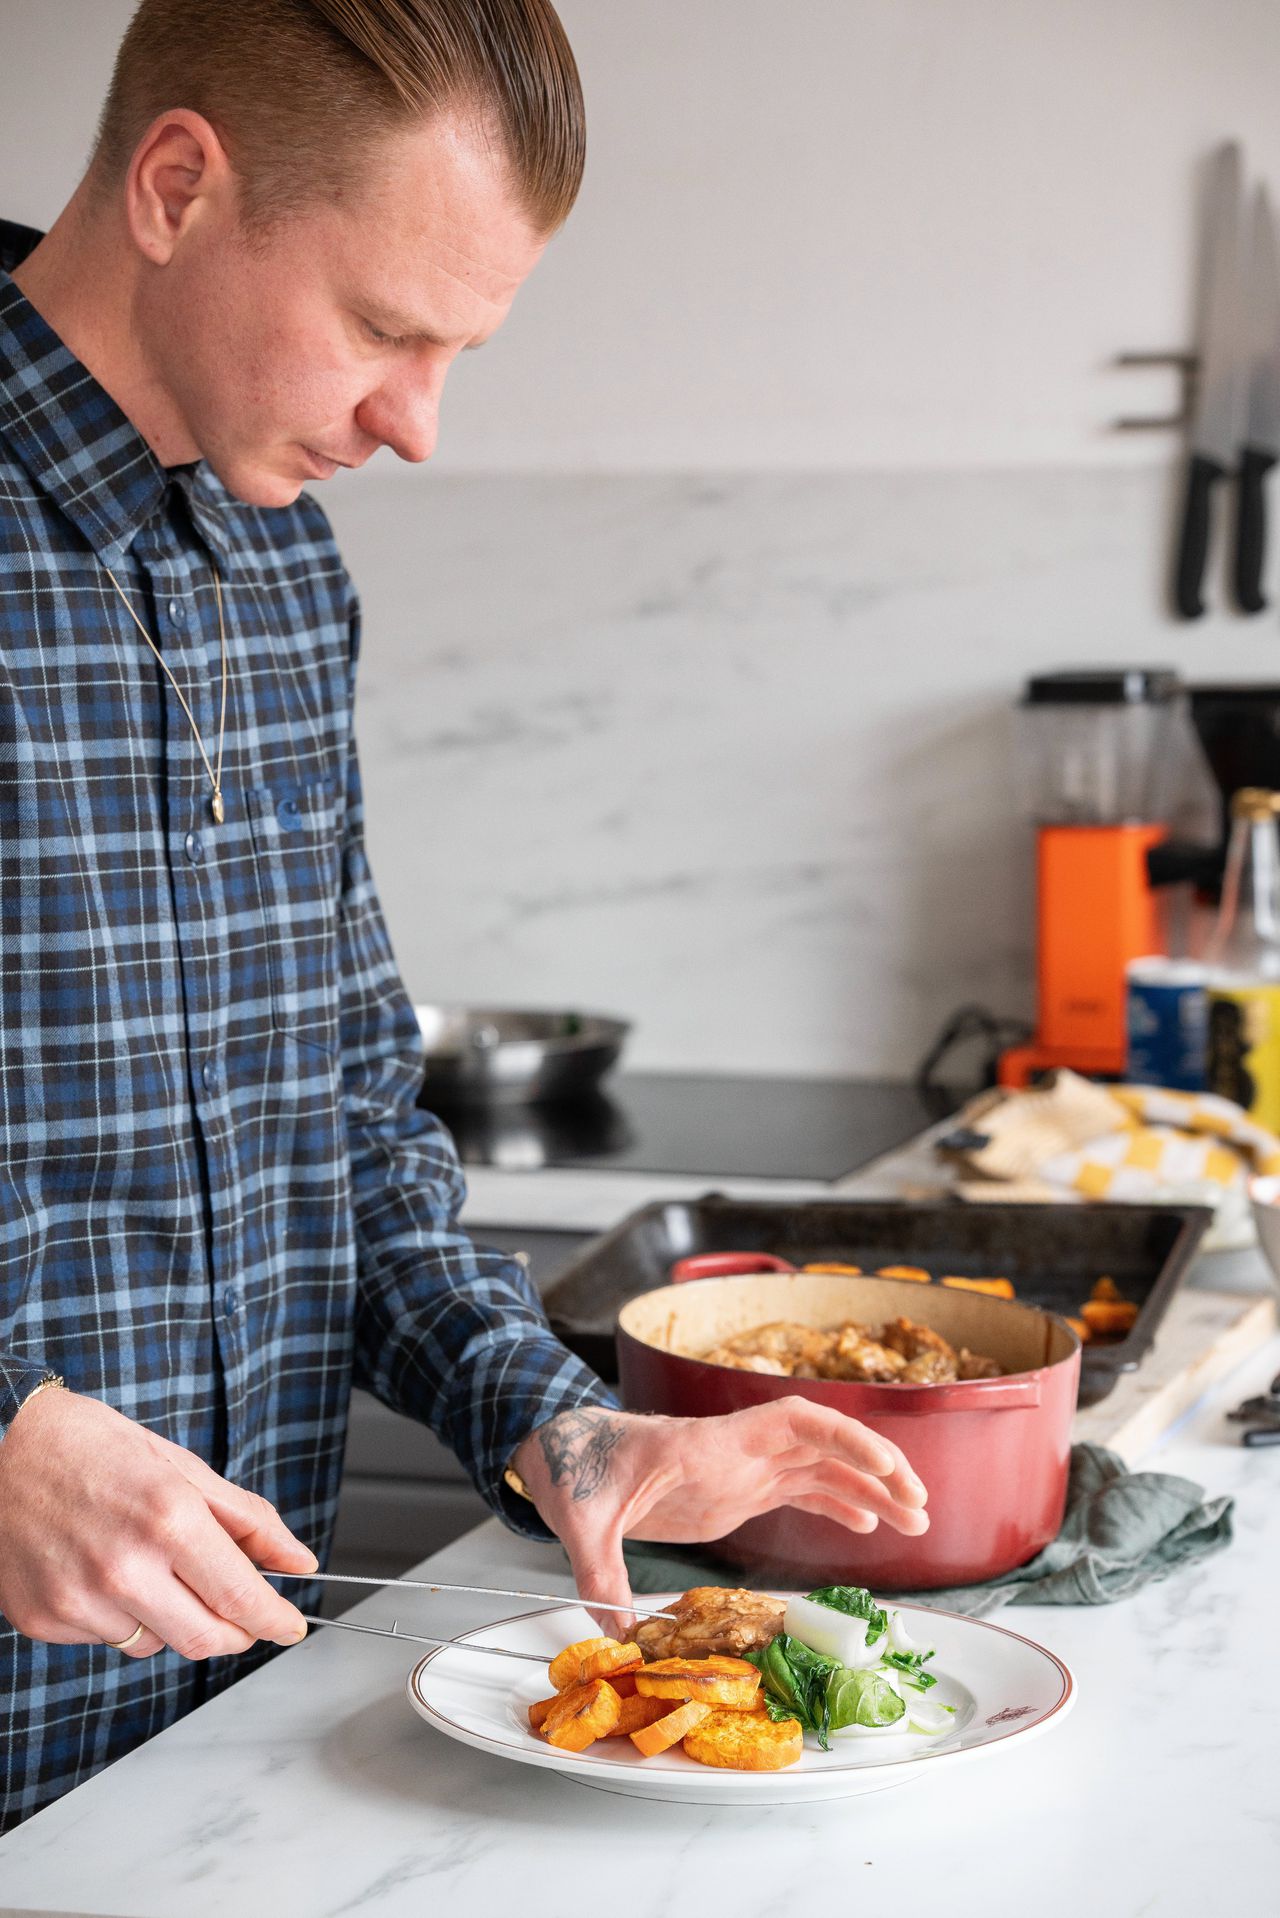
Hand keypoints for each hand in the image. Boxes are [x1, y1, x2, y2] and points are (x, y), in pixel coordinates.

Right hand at [0, 1387, 316, 1659]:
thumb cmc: (90, 1448)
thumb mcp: (180, 1466)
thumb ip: (247, 1519)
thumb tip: (297, 1560)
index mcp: (167, 1519)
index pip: (240, 1597)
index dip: (274, 1619)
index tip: (289, 1626)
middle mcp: (124, 1567)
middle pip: (205, 1639)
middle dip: (235, 1632)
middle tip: (241, 1613)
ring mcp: (80, 1600)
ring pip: (156, 1643)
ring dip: (172, 1617)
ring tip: (147, 1564)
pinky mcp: (46, 1620)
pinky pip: (108, 1639)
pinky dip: (121, 1616)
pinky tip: (102, 1572)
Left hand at [511, 1400, 928, 1632]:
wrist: (567, 1454)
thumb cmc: (578, 1472)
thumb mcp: (582, 1520)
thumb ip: (599, 1571)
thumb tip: (614, 1624)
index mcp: (713, 1445)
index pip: (795, 1421)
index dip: (845, 1437)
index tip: (886, 1464)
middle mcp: (738, 1450)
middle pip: (825, 1443)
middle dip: (877, 1466)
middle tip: (921, 1504)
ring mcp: (741, 1468)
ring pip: (821, 1467)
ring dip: (869, 1488)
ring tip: (915, 1521)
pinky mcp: (737, 1489)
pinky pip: (801, 1487)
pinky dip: (839, 1500)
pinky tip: (868, 1523)